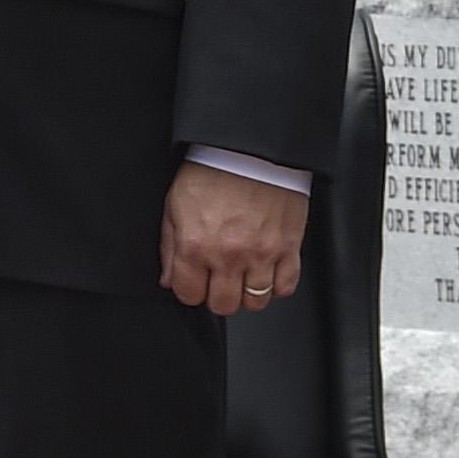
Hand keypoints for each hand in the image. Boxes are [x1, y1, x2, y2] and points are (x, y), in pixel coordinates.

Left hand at [161, 160, 307, 314]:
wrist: (249, 152)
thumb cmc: (210, 172)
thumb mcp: (174, 206)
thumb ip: (169, 247)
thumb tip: (169, 279)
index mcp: (195, 245)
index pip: (189, 295)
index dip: (189, 290)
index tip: (193, 281)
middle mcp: (229, 255)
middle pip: (224, 305)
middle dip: (217, 296)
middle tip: (217, 279)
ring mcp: (262, 255)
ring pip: (256, 302)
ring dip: (247, 293)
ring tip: (241, 275)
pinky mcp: (289, 249)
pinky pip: (286, 287)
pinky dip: (276, 285)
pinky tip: (265, 270)